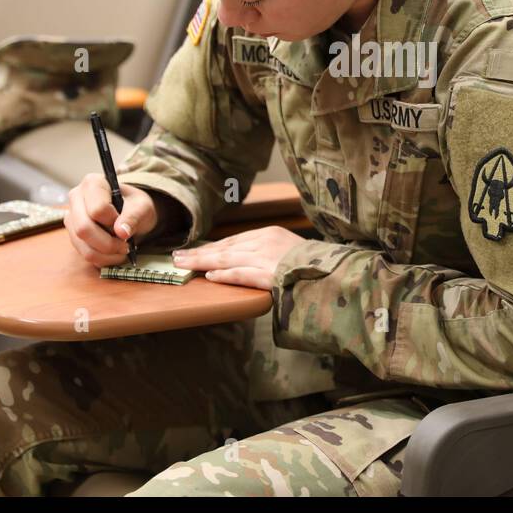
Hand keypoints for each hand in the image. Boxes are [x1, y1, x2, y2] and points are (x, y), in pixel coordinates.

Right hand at [65, 173, 158, 266]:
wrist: (132, 213)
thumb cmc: (136, 205)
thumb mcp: (142, 207)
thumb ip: (134, 216)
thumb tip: (122, 233)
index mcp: (92, 183)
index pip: (97, 209)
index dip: (113, 222)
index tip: (124, 223)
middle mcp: (76, 198)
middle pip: (84, 229)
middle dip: (108, 243)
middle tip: (126, 245)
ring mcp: (72, 218)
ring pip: (83, 245)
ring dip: (107, 254)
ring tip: (123, 250)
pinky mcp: (73, 235)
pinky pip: (85, 254)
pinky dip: (103, 259)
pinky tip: (115, 254)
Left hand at [172, 226, 303, 290]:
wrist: (337, 271)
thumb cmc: (314, 264)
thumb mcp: (289, 249)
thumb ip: (268, 253)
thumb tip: (247, 262)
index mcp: (269, 234)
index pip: (233, 241)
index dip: (210, 248)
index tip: (193, 252)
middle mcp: (265, 242)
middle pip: (224, 248)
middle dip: (199, 253)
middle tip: (176, 257)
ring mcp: (268, 258)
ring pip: (228, 259)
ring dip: (203, 262)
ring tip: (182, 265)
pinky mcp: (272, 274)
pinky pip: (244, 274)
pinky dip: (226, 275)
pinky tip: (210, 278)